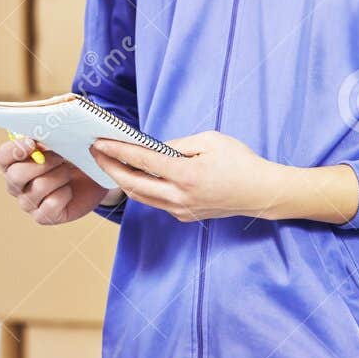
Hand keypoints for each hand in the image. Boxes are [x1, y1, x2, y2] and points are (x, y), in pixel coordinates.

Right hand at [0, 136, 120, 224]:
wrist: (93, 177)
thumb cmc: (72, 152)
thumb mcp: (64, 135)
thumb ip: (52, 124)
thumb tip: (52, 110)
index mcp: (14, 160)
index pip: (3, 156)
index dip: (15, 150)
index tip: (33, 143)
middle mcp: (15, 183)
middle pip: (16, 175)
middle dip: (44, 164)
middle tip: (62, 157)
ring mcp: (27, 201)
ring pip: (37, 188)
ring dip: (59, 176)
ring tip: (68, 171)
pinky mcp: (42, 217)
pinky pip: (49, 207)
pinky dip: (64, 195)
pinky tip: (69, 190)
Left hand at [89, 131, 358, 223]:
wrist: (262, 193)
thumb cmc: (240, 162)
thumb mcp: (209, 141)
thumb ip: (177, 145)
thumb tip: (152, 147)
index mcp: (185, 175)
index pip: (141, 161)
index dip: (116, 151)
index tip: (99, 143)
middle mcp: (179, 197)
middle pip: (133, 184)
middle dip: (111, 168)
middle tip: (96, 153)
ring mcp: (182, 210)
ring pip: (141, 197)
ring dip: (123, 182)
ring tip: (110, 165)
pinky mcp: (186, 216)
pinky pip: (156, 203)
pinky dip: (142, 190)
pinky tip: (136, 178)